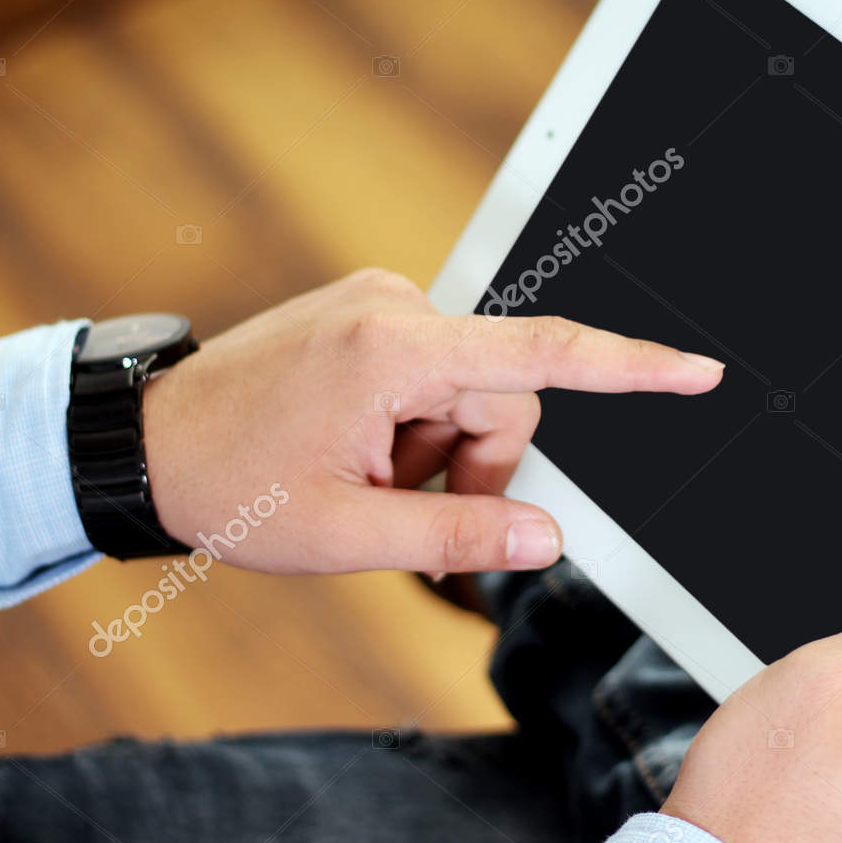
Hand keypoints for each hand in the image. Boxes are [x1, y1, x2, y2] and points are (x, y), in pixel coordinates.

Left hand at [140, 268, 723, 573]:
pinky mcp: (369, 313)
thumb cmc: (228, 486)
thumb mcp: (344, 534)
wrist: (143, 439)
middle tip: (406, 514)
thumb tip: (545, 539)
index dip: (631, 368)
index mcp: (394, 352)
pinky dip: (417, 424)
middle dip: (474, 465)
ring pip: (471, 390)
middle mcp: (395, 308)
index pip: (543, 356)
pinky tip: (360, 448)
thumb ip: (456, 534)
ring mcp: (379, 303)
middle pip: (504, 396)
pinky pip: (435, 373)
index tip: (698, 370)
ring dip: (439, 449)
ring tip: (365, 478)